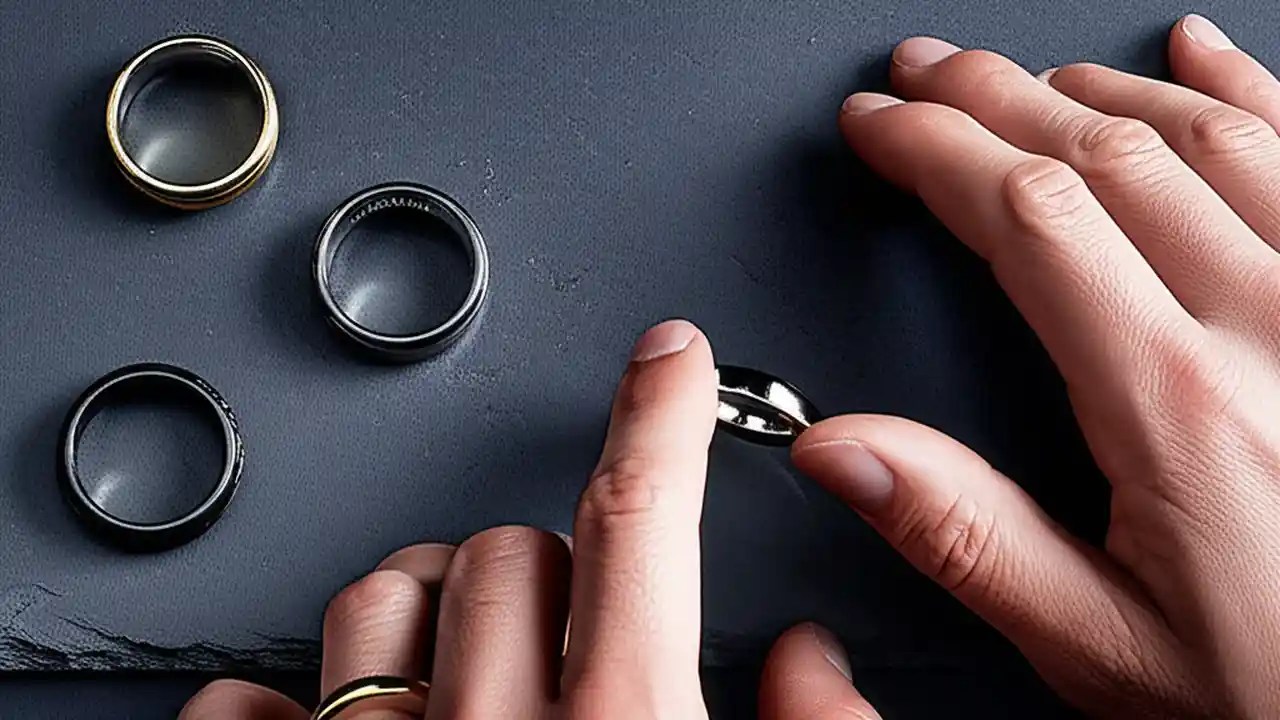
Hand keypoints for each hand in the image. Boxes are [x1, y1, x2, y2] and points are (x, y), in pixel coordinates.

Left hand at [179, 319, 733, 718]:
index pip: (640, 518)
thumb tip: (804, 658)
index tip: (666, 360)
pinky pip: (250, 706)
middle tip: (560, 642)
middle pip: (501, 550)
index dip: (658, 417)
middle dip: (539, 573)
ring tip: (457, 672)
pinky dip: (281, 704)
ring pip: (378, 600)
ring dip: (426, 612)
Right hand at [788, 14, 1279, 718]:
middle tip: (921, 74)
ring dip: (1092, 88)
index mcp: (1177, 403)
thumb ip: (964, 535)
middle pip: (1098, 156)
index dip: (934, 152)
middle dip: (988, 97)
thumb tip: (843, 449)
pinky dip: (1244, 86)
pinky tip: (1201, 55)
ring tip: (1019, 72)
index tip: (879, 129)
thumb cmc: (1278, 683)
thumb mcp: (1100, 643)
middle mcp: (1269, 326)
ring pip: (1202, 136)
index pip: (1025, 219)